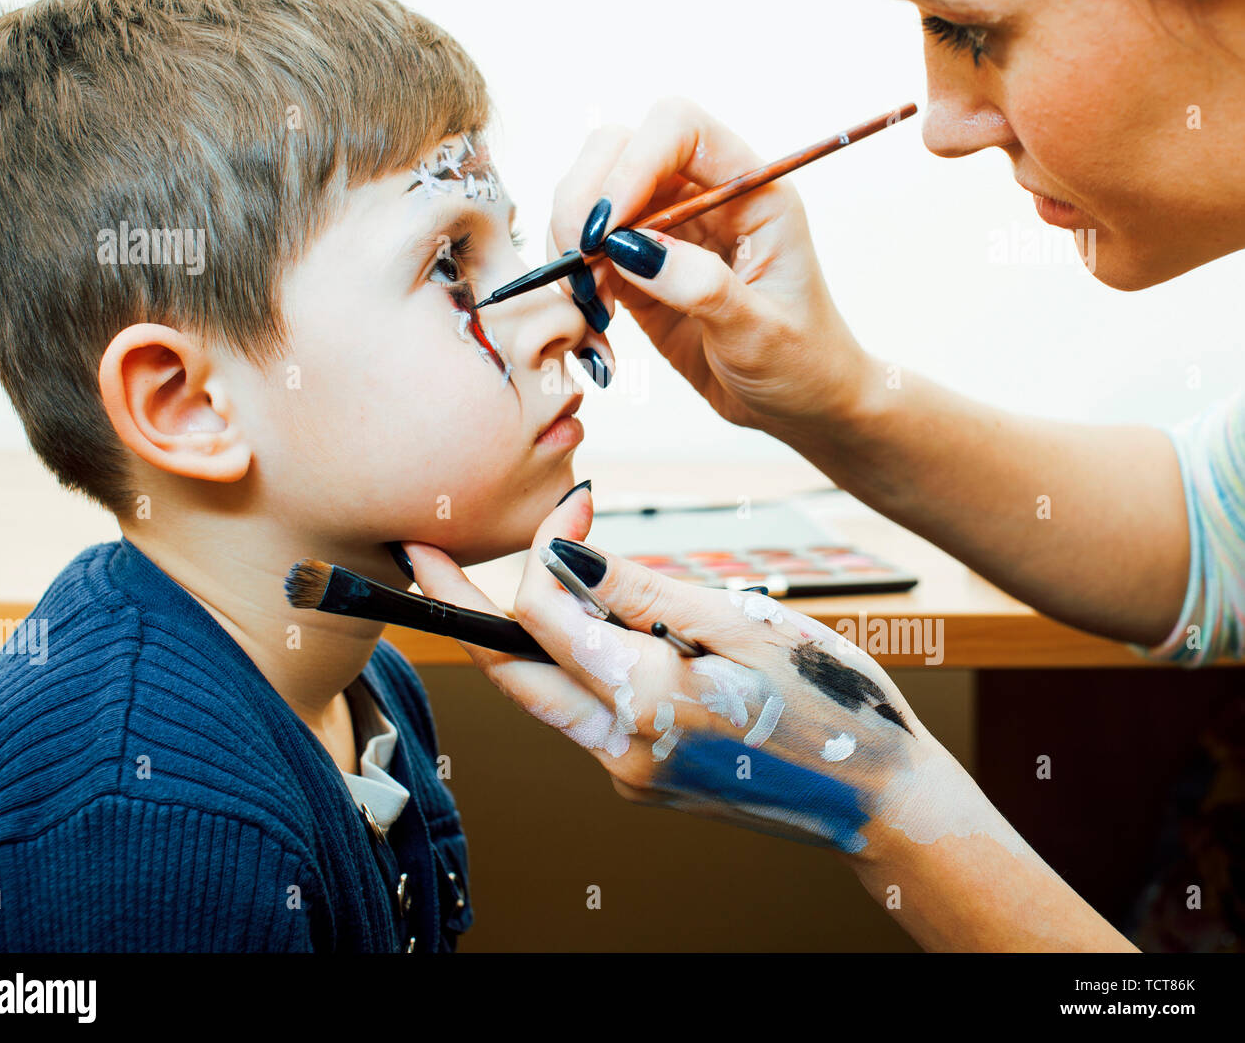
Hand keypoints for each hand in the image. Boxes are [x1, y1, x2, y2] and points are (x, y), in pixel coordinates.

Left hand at [400, 485, 1024, 864]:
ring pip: (544, 693)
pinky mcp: (637, 780)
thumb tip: (558, 553)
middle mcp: (620, 748)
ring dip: (528, 633)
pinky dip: (583, 662)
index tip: (572, 499)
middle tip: (419, 551)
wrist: (876, 797)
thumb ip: (638, 591)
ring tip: (538, 571)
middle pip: (510, 671)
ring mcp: (626, 774)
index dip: (539, 547)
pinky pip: (586, 712)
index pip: (543, 614)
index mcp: (646, 699)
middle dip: (458, 608)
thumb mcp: (740, 621)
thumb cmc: (827, 698)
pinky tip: (624, 629)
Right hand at [548, 96, 870, 436]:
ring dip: (570, 241)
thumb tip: (630, 247)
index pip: (680, 129)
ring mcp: (667, 230)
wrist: (801, 406)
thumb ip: (702, 286)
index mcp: (751, 191)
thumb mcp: (760, 333)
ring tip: (590, 303)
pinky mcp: (639, 269)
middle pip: (619, 147)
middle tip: (581, 267)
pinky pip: (586, 250)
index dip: (633, 162)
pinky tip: (593, 321)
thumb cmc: (803, 364)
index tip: (605, 229)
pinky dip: (572, 277)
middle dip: (585, 200)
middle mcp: (704, 196)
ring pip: (591, 195)